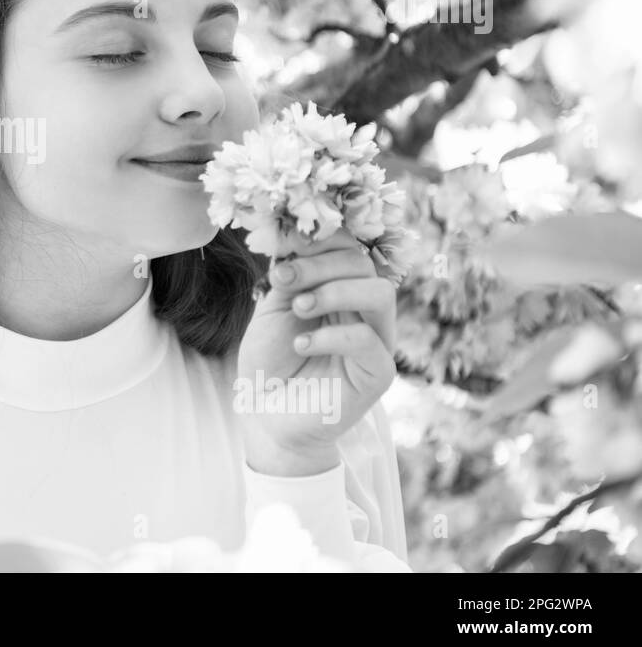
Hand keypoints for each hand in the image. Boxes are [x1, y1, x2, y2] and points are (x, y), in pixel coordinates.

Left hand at [234, 226, 397, 476]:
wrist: (265, 413)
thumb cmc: (270, 360)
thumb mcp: (274, 308)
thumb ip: (291, 275)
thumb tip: (296, 233)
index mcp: (341, 289)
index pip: (348, 248)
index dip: (317, 243)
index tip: (281, 253)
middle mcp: (364, 311)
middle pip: (364, 264)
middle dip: (320, 264)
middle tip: (284, 280)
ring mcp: (376, 341)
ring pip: (381, 294)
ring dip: (335, 292)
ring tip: (299, 307)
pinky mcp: (377, 374)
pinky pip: (369, 342)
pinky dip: (332, 336)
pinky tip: (301, 345)